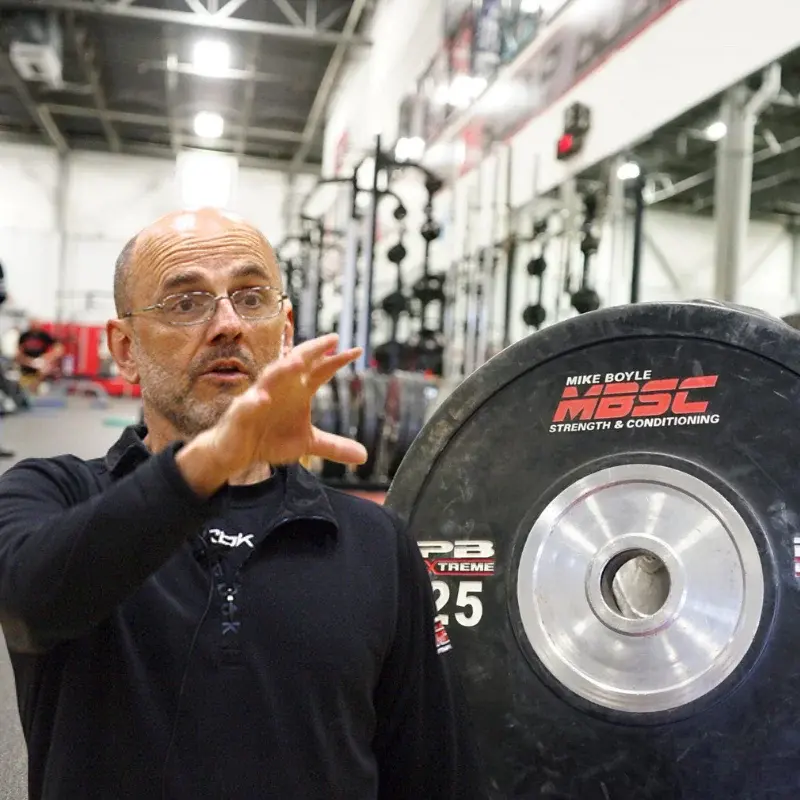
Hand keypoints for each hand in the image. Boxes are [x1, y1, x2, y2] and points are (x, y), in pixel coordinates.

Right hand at [197, 333, 366, 481]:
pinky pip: (247, 405)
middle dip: (312, 351)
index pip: (320, 370)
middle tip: (331, 340)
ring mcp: (259, 397)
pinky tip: (261, 400)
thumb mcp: (307, 443)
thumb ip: (334, 446)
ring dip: (283, 369)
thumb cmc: (271, 438)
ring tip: (297, 363)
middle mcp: (280, 387)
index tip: (357, 351)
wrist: (239, 452)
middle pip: (297, 363)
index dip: (337, 360)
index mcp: (298, 391)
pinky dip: (253, 402)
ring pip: (271, 378)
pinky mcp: (241, 414)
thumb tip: (364, 456)